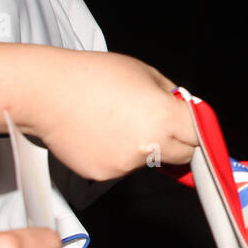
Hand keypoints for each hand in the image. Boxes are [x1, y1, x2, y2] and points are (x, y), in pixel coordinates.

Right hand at [17, 50, 199, 180]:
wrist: (47, 93)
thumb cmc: (94, 76)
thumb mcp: (146, 73)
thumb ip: (171, 95)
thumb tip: (186, 109)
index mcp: (165, 117)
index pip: (200, 136)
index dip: (197, 130)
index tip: (194, 128)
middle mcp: (150, 146)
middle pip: (182, 155)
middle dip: (178, 142)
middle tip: (159, 124)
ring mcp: (126, 165)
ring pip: (150, 161)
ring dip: (145, 147)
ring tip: (118, 122)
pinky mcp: (104, 175)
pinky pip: (122, 167)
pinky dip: (118, 154)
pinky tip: (101, 134)